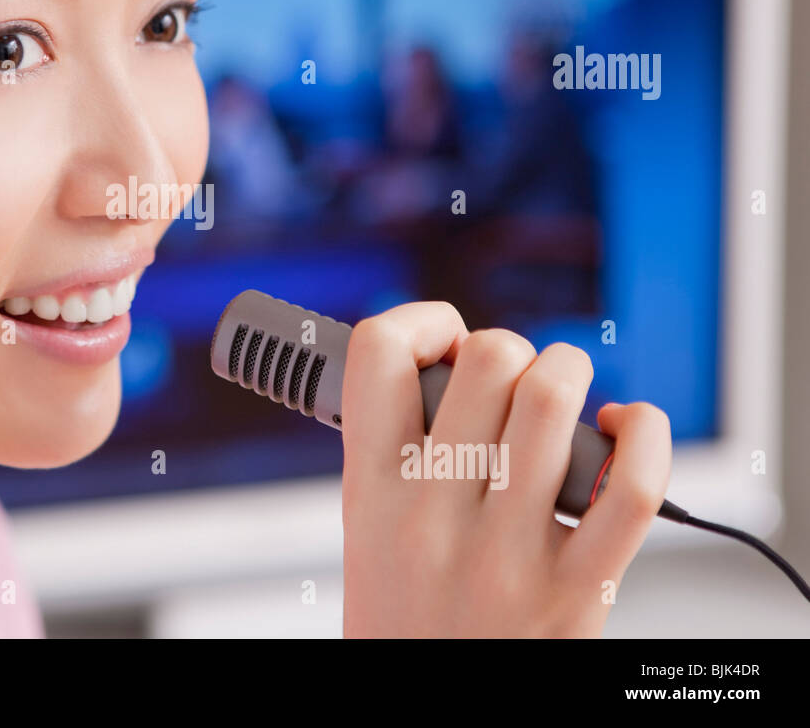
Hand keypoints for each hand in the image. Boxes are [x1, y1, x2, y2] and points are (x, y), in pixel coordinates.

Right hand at [339, 302, 671, 636]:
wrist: (428, 709)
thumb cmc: (403, 614)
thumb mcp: (367, 526)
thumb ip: (398, 447)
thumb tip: (458, 362)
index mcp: (370, 490)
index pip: (378, 354)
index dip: (421, 322)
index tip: (441, 343)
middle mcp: (434, 514)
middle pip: (490, 360)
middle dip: (510, 350)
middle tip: (508, 386)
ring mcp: (507, 552)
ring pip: (554, 399)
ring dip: (569, 373)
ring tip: (560, 397)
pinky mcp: (577, 590)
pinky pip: (634, 485)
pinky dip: (644, 433)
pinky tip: (624, 428)